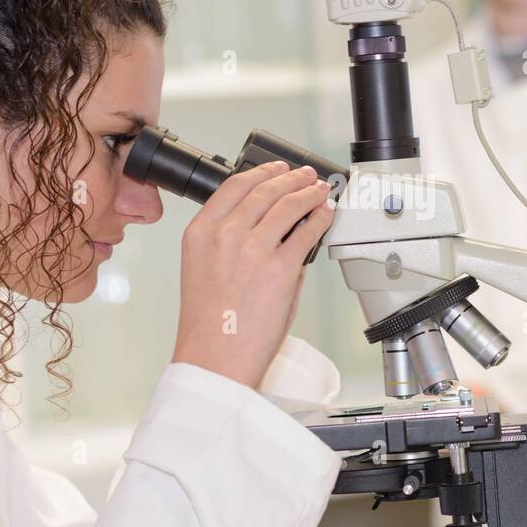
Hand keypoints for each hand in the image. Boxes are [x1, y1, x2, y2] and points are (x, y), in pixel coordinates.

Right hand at [171, 161, 334, 388]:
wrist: (216, 357)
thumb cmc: (210, 325)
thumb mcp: (205, 270)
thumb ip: (233, 243)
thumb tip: (273, 227)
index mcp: (200, 233)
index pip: (234, 186)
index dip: (260, 172)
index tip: (274, 168)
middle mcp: (225, 235)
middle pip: (265, 190)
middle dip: (290, 178)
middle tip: (304, 175)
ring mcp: (254, 249)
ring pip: (289, 205)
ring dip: (309, 192)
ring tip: (319, 190)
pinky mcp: (282, 268)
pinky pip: (308, 232)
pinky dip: (321, 218)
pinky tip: (326, 214)